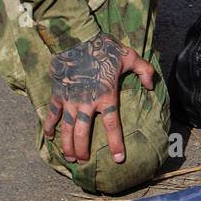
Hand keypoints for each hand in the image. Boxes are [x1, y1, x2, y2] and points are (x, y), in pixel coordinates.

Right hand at [45, 34, 153, 164]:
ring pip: (67, 129)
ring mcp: (70, 100)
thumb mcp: (130, 57)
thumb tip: (151, 86)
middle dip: (83, 150)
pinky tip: (49, 138)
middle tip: (83, 162)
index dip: (115, 143)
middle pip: (84, 134)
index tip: (118, 158)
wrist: (77, 38)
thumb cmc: (105, 48)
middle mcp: (87, 103)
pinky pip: (52, 114)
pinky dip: (49, 127)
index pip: (112, 125)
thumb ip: (144, 71)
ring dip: (67, 145)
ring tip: (69, 158)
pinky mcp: (57, 94)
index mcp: (106, 96)